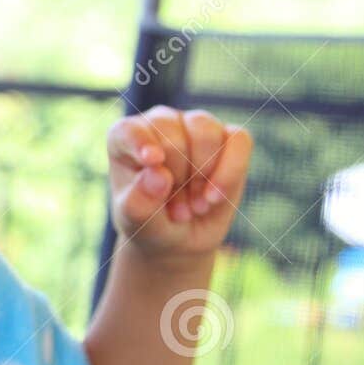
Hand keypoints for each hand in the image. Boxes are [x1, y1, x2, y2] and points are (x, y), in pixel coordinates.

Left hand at [106, 106, 252, 259]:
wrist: (180, 239)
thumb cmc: (150, 225)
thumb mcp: (137, 222)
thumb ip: (139, 202)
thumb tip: (158, 174)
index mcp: (125, 139)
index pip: (130, 131)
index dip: (142, 142)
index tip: (153, 162)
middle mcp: (159, 125)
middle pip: (172, 133)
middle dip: (177, 177)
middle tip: (177, 212)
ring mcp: (195, 127)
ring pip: (205, 131)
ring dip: (202, 174)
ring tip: (196, 207)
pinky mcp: (230, 139)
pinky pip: (239, 140)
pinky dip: (230, 170)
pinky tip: (216, 196)